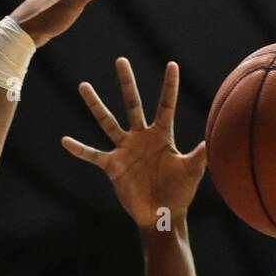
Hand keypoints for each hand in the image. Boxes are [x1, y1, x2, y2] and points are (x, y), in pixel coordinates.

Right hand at [61, 58, 206, 227]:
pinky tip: (65, 141)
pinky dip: (79, 149)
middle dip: (127, 83)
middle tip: (120, 60)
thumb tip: (210, 142)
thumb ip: (199, 157)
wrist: (162, 215)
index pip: (166, 105)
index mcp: (162, 135)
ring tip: (83, 85)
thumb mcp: (192, 173)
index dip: (169, 86)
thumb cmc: (180, 193)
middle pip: (132, 104)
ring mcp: (125, 150)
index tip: (172, 64)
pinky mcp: (113, 166)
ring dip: (95, 105)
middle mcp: (141, 137)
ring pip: (107, 121)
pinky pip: (93, 154)